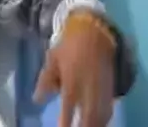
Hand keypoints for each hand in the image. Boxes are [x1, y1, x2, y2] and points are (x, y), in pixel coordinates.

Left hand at [34, 11, 116, 126]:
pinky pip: (109, 108)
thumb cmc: (69, 45)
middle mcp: (88, 89)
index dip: (64, 125)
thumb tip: (37, 99)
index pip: (67, 112)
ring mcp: (101, 89)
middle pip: (88, 118)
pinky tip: (99, 122)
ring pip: (101, 116)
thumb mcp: (52, 59)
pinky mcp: (110, 86)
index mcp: (71, 83)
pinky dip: (104, 118)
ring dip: (95, 125)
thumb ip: (45, 80)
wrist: (94, 30)